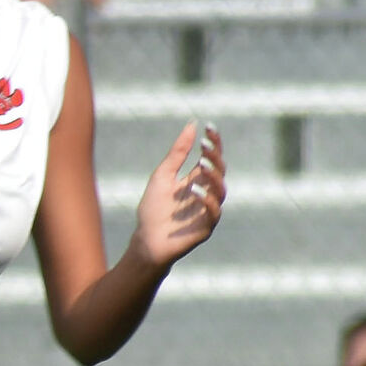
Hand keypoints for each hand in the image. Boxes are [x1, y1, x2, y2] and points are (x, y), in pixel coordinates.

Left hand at [130, 121, 224, 270]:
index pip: (211, 158)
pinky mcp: (206, 227)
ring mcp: (208, 210)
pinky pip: (213, 211)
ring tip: (202, 163)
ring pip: (221, 190)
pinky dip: (207, 199)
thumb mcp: (162, 176)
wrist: (145, 241)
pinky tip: (195, 189)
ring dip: (213, 176)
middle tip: (205, 145)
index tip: (209, 127)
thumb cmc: (153, 210)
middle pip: (219, 171)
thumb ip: (177, 153)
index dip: (213, 143)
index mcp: (197, 180)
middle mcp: (206, 194)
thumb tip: (192, 124)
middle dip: (214, 157)